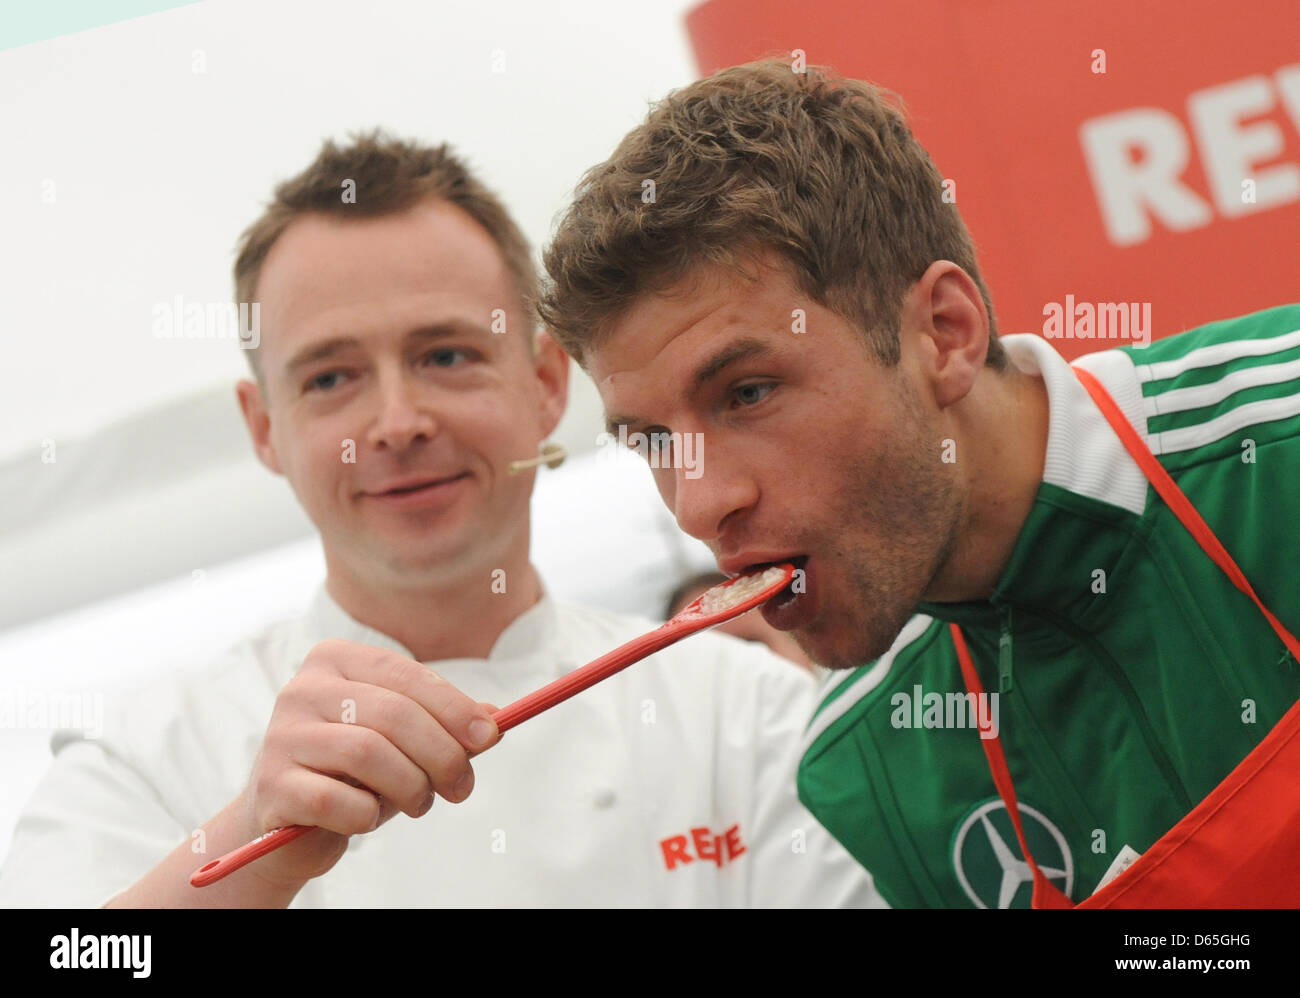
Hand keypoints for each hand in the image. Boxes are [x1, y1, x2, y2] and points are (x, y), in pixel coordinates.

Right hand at [238, 639, 500, 889]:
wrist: (289, 821)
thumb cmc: (354, 772)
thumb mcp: (405, 743)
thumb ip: (446, 726)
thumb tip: (496, 719)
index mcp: (334, 660)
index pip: (406, 674)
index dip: (454, 707)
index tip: (491, 736)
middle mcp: (302, 689)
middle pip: (394, 715)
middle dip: (442, 754)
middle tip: (462, 788)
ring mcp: (281, 736)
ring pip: (368, 754)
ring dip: (410, 787)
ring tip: (419, 803)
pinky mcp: (271, 786)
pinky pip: (337, 800)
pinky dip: (366, 815)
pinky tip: (367, 818)